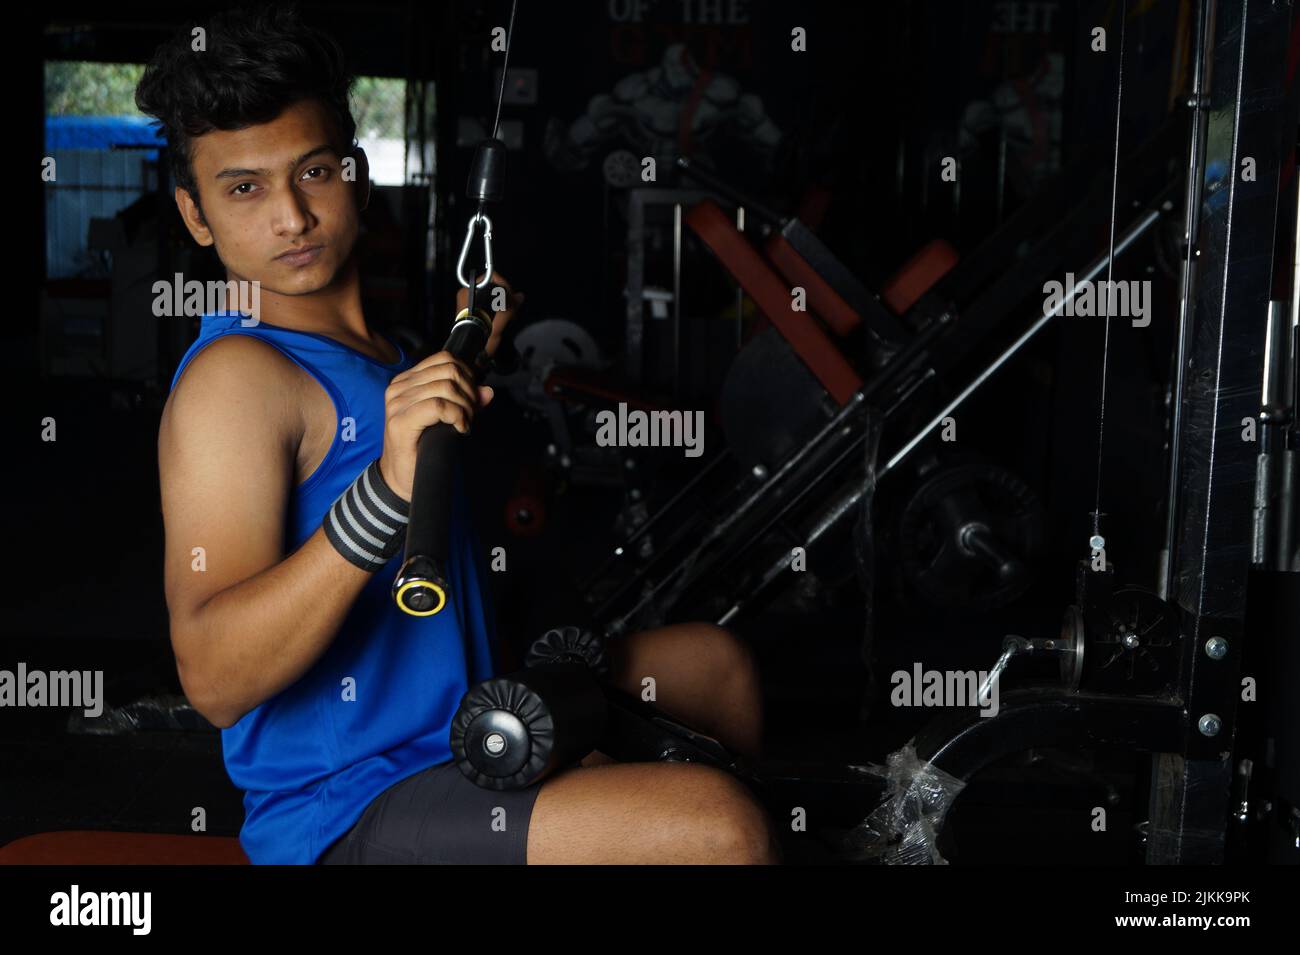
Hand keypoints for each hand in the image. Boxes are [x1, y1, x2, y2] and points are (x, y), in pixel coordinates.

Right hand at [378, 350, 494, 500]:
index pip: (444, 359)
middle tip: (471, 415)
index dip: (467, 376)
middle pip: (449, 371)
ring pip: (446, 387)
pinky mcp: (400, 421)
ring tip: (464, 424)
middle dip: (468, 392)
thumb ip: (465, 402)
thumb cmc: (422, 447)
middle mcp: (399, 388)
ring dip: (465, 407)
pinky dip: (457, 416)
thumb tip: (487, 391)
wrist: (400, 478)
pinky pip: (438, 406)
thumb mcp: (446, 419)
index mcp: (407, 381)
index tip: (472, 399)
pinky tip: (460, 429)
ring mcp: (397, 403)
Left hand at [456, 270, 524, 358]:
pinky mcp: (474, 311)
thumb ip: (510, 307)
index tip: (512, 298)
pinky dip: (499, 309)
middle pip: (494, 286)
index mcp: (471, 291)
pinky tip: (505, 319)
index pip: (492, 277)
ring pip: (493, 296)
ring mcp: (471, 302)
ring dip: (504, 304)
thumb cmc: (480, 333)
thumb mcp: (499, 321)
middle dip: (506, 296)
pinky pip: (490, 304)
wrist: (469, 350)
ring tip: (510, 316)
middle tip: (513, 309)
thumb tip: (520, 297)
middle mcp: (469, 294)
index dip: (505, 286)